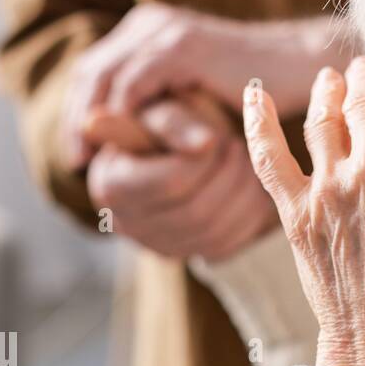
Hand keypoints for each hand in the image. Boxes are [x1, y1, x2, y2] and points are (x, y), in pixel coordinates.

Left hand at [63, 3, 353, 169]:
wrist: (302, 68)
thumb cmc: (257, 92)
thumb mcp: (195, 102)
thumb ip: (162, 110)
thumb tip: (129, 145)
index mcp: (150, 32)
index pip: (95, 70)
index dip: (78, 111)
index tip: (78, 154)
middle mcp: (151, 24)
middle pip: (92, 70)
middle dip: (78, 117)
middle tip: (77, 160)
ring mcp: (167, 31)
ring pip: (106, 75)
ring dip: (95, 121)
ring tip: (93, 159)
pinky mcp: (185, 48)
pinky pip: (136, 82)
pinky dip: (125, 115)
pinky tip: (125, 146)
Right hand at [86, 96, 278, 261]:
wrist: (164, 149)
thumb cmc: (158, 123)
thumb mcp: (157, 111)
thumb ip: (176, 123)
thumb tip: (206, 143)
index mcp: (112, 186)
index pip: (171, 182)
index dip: (202, 159)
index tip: (216, 136)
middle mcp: (129, 224)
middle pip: (195, 213)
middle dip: (227, 177)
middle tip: (239, 146)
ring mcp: (159, 246)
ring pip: (215, 232)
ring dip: (243, 194)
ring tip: (247, 162)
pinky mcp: (188, 254)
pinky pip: (228, 244)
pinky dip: (248, 216)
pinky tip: (252, 186)